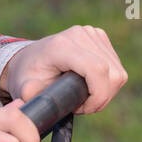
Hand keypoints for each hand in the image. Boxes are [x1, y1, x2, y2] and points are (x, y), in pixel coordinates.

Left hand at [0, 25, 127, 114]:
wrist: (29, 59)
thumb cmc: (29, 76)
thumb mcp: (24, 88)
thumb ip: (29, 94)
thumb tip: (32, 93)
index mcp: (62, 46)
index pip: (97, 69)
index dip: (98, 95)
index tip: (83, 109)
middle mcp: (79, 35)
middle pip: (112, 74)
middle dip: (101, 98)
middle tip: (82, 107)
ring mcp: (92, 33)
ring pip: (118, 72)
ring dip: (105, 92)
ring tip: (84, 97)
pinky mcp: (99, 36)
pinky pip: (116, 67)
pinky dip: (108, 83)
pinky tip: (90, 86)